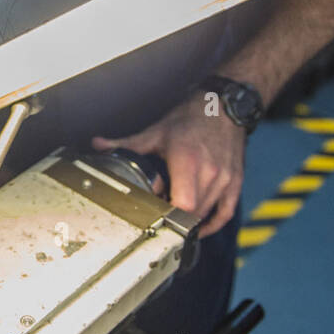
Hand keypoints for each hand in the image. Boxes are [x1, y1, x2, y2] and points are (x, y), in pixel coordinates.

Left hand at [92, 95, 245, 236]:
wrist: (224, 106)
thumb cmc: (191, 118)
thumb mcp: (156, 132)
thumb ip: (127, 144)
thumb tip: (99, 145)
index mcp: (187, 161)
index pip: (182, 203)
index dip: (167, 213)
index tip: (154, 211)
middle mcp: (209, 172)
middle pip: (192, 213)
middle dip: (174, 217)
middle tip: (160, 211)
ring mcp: (224, 179)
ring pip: (206, 214)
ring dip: (189, 219)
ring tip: (174, 212)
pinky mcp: (235, 181)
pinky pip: (226, 212)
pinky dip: (213, 223)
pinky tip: (200, 227)